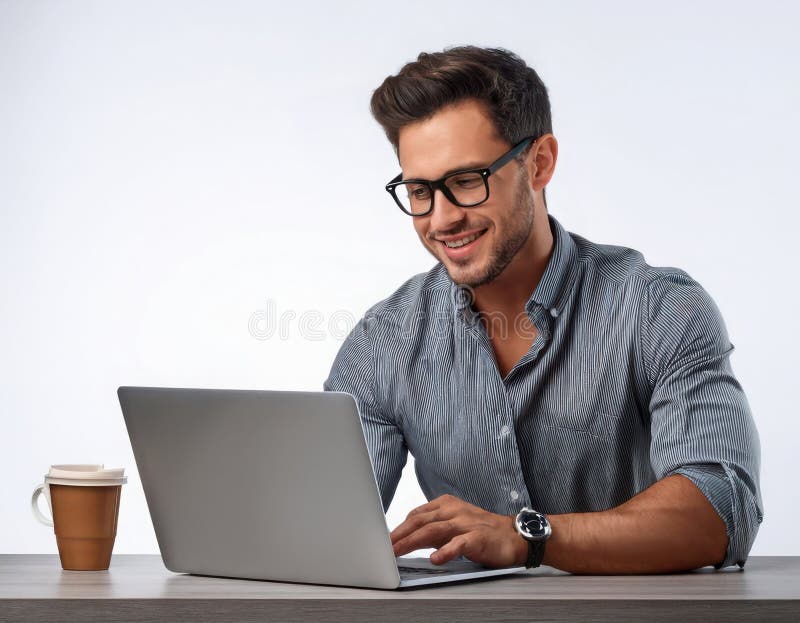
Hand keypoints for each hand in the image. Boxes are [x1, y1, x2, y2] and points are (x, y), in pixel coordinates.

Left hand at [390, 494, 527, 567]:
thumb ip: (433, 529)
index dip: (399, 527)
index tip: (385, 538)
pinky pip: (459, 544)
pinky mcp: (478, 538)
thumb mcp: (453, 524)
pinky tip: (434, 559)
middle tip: (385, 546)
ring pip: (434, 530)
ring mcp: (466, 523)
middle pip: (420, 520)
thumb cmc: (481, 530)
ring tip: (398, 551)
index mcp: (446, 504)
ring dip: (413, 541)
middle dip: (400, 534)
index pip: (416, 514)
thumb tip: (408, 538)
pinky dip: (445, 551)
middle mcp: (454, 511)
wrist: (513, 535)